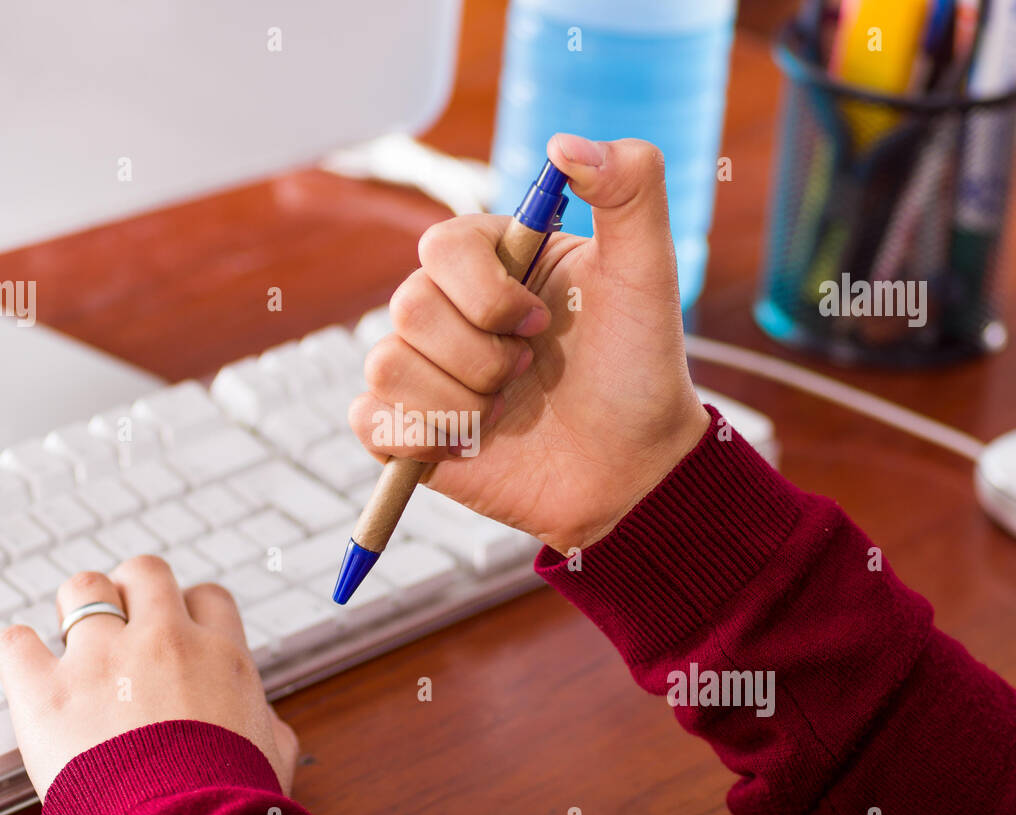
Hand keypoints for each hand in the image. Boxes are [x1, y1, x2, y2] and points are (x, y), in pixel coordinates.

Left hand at [0, 556, 298, 799]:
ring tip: (69, 638)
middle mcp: (163, 642)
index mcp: (220, 655)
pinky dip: (15, 652)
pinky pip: (14, 642)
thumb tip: (266, 723)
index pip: (206, 597)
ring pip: (83, 587)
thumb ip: (266, 724)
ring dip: (76, 608)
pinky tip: (23, 667)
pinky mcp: (47, 692)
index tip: (177, 633)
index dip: (188, 612)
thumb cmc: (232, 802)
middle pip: (145, 573)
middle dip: (131, 593)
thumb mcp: (271, 753)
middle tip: (120, 626)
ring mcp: (102, 660)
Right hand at [350, 134, 709, 554]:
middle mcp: (450, 309)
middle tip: (530, 374)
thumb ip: (630, 189)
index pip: (440, 247)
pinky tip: (469, 445)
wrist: (630, 469)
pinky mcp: (408, 428)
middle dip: (482, 357)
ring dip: (461, 402)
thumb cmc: (638, 370)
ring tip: (507, 414)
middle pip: (408, 309)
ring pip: (387, 368)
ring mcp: (424, 368)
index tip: (542, 323)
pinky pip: (368, 419)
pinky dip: (421, 436)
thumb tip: (564, 143)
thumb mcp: (648, 273)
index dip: (485, 293)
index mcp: (493, 262)